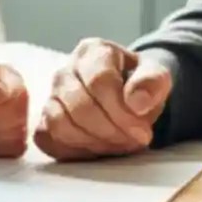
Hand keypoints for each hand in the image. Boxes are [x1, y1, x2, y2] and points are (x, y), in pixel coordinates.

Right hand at [33, 39, 172, 161]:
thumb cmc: (138, 86)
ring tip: (117, 144)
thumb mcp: (157, 78)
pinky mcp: (44, 120)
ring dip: (93, 142)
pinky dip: (73, 150)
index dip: (121, 111)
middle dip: (110, 131)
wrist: (128, 99)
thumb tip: (138, 102)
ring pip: (60, 123)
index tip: (142, 130)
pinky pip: (47, 139)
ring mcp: (51, 96)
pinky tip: (97, 149)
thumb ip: (152, 83)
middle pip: (79, 106)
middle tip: (132, 141)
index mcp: (93, 51)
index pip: (99, 81)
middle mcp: (66, 70)